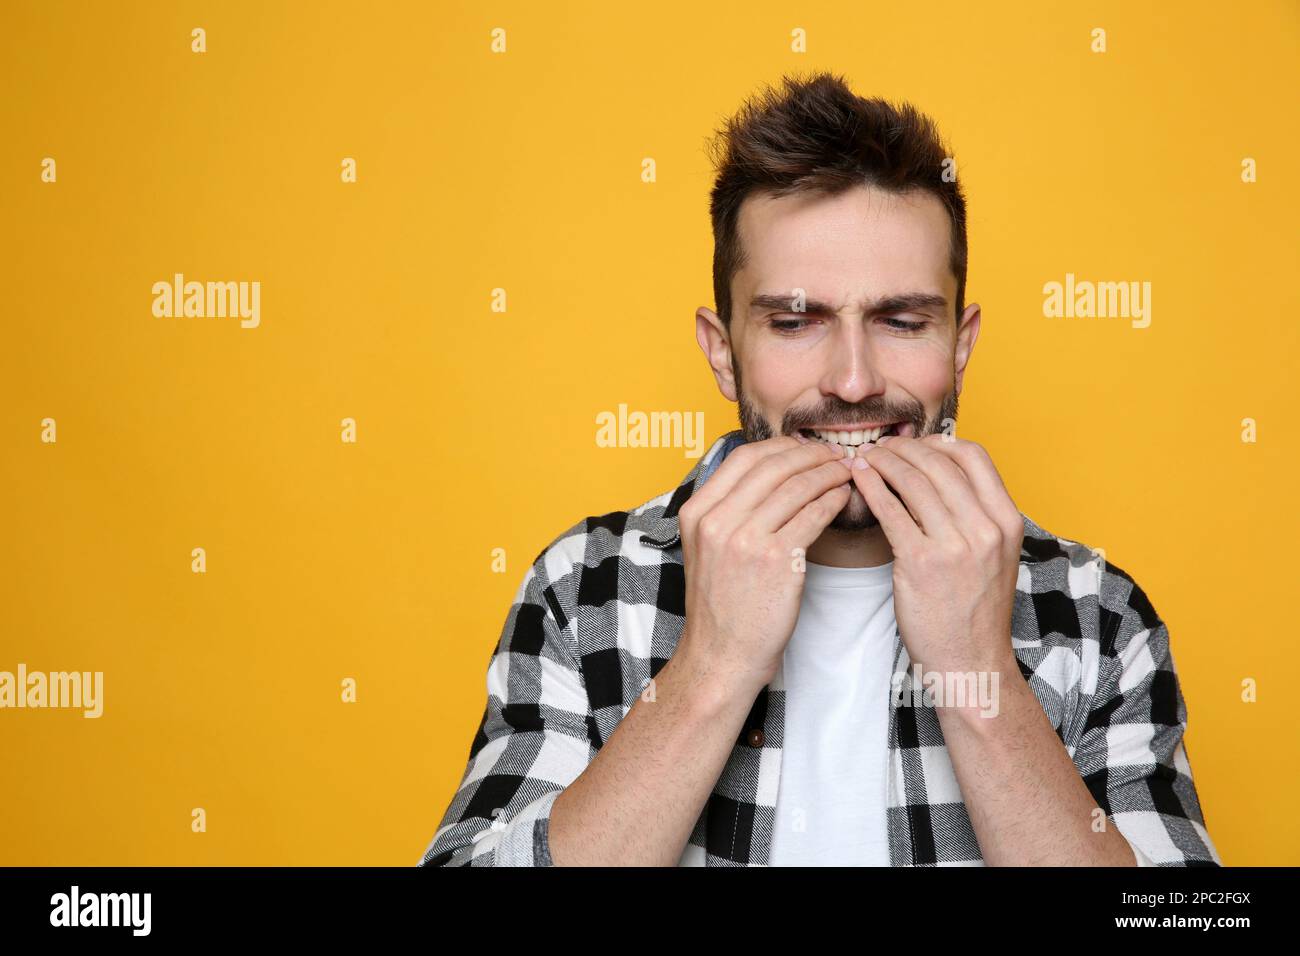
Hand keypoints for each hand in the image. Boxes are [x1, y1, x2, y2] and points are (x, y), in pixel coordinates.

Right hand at [676, 436, 854, 696]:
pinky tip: (844, 497)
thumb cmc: (721, 605)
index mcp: (696, 512)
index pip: (743, 457)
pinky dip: (833, 500)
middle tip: (835, 454)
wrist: (721, 655)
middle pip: (773, 466)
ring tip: (846, 472)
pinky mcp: (776, 561)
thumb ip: (726, 511)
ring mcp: (745, 540)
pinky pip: (813, 515)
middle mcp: (717, 521)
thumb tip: (769, 474)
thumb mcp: (706, 549)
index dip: (780, 447)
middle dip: (811, 455)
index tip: (804, 449)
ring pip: (797, 486)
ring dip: (828, 473)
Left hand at [851, 434, 1023, 676]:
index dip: (939, 442)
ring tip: (863, 458)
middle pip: (938, 462)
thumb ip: (975, 514)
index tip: (914, 445)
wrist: (970, 661)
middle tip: (879, 447)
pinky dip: (870, 487)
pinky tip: (857, 480)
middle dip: (902, 447)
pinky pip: (890, 510)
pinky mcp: (920, 563)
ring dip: (882, 462)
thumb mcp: (994, 555)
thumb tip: (941, 474)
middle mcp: (985, 528)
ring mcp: (955, 545)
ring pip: (912, 480)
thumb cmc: (974, 609)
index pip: (974, 455)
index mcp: (1006, 520)